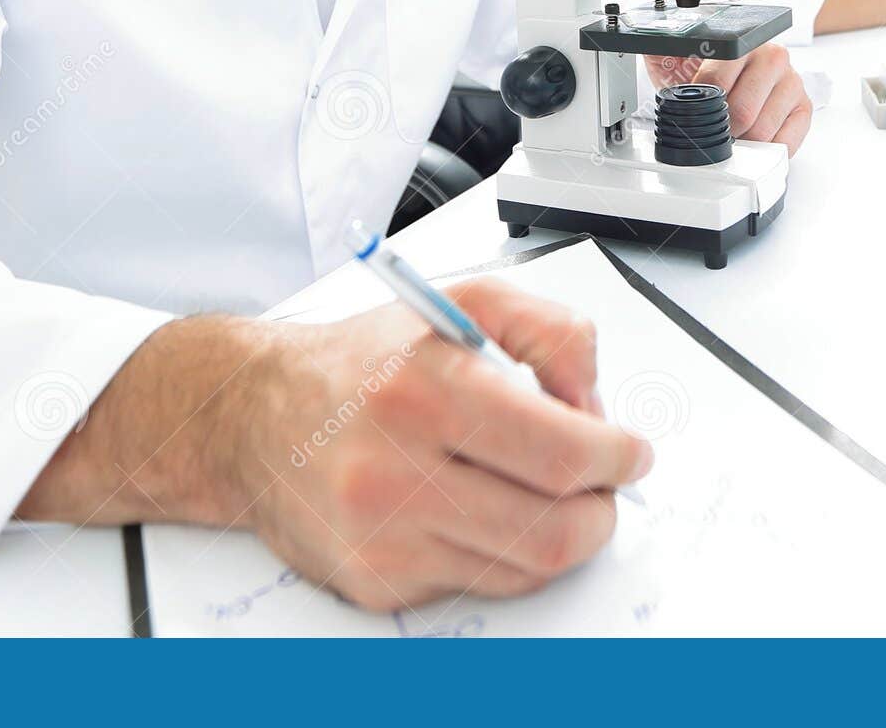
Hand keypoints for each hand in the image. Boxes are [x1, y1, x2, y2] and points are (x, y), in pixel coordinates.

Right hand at [243, 280, 652, 609]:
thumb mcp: (461, 302)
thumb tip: (595, 405)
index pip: (560, 453)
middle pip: (553, 530)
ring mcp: (383, 535)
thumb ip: (548, 332)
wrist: (256, 414)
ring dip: (561, 534)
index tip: (629, 452)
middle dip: (600, 508)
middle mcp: (396, 467)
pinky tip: (485, 508)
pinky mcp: (375, 581)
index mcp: (425, 388)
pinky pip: (478, 584)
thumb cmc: (366, 359)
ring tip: (549, 493)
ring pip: (524, 568)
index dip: (616, 458)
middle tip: (603, 484)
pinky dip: (504, 552)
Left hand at [644, 41, 812, 153]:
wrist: (740, 71)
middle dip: (722, 128)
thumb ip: (661, 48)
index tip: (695, 114)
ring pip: (763, 130)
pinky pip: (787, 141)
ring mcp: (791, 82)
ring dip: (743, 141)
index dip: (702, 107)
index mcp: (741, 43)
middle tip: (713, 130)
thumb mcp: (680, 55)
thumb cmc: (708, 68)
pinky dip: (767, 149)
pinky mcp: (803, 107)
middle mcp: (772, 57)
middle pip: (742, 111)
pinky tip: (754, 142)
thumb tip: (637, 41)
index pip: (716, 83)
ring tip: (732, 135)